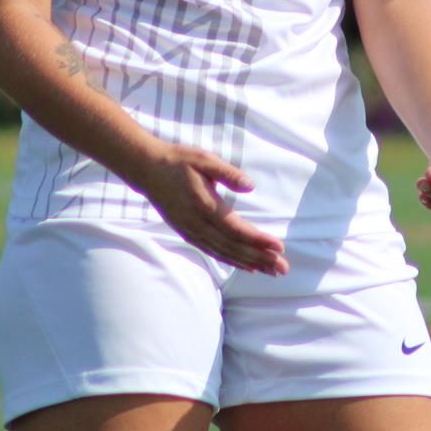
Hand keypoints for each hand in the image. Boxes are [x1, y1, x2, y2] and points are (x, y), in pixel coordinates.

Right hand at [126, 142, 287, 275]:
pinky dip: (232, 261)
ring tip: (271, 271)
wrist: (147, 170)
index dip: (258, 241)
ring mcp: (192, 231)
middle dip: (260, 259)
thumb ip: (228, 173)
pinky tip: (247, 266)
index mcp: (205, 205)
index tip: (279, 247)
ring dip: (249, 263)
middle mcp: (198, 224)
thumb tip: (250, 185)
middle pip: (233, 247)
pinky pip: (213, 252)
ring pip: (224, 253)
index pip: (237, 229)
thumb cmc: (179, 161)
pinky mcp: (188, 233)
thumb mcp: (204, 159)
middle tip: (283, 268)